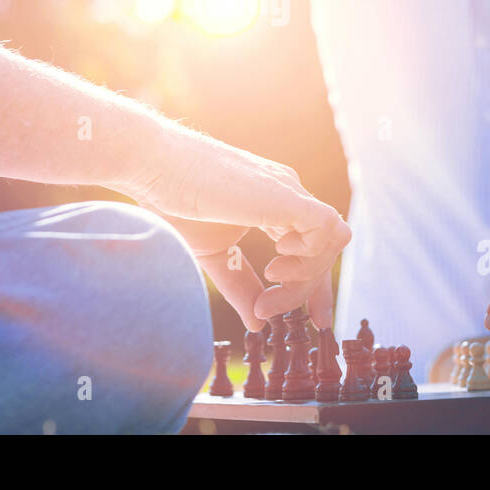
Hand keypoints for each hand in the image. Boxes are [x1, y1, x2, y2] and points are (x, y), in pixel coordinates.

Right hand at [126, 125, 349, 332]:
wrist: (156, 167)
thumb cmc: (176, 201)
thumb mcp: (215, 254)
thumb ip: (240, 285)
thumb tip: (258, 323)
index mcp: (275, 203)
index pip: (313, 245)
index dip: (315, 283)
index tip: (311, 316)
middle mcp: (289, 194)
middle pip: (326, 247)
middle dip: (308, 289)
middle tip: (270, 311)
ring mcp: (290, 191)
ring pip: (332, 238)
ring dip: (308, 272)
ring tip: (271, 278)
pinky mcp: (286, 195)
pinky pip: (327, 227)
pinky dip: (310, 253)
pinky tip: (276, 256)